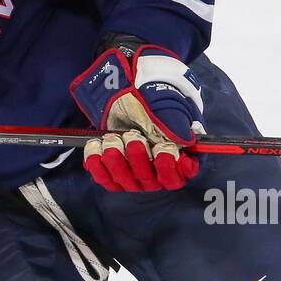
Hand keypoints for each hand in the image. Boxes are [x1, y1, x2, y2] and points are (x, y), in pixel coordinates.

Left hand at [70, 45, 204, 191]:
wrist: (126, 99)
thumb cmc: (151, 107)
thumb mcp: (165, 110)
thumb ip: (175, 125)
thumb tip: (183, 140)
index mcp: (177, 160)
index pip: (179, 176)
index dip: (171, 167)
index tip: (163, 149)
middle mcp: (156, 174)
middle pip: (150, 180)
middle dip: (139, 157)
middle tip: (133, 136)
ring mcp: (135, 177)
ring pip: (126, 181)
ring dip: (117, 158)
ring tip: (112, 138)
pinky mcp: (113, 174)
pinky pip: (105, 178)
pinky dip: (97, 162)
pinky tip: (96, 146)